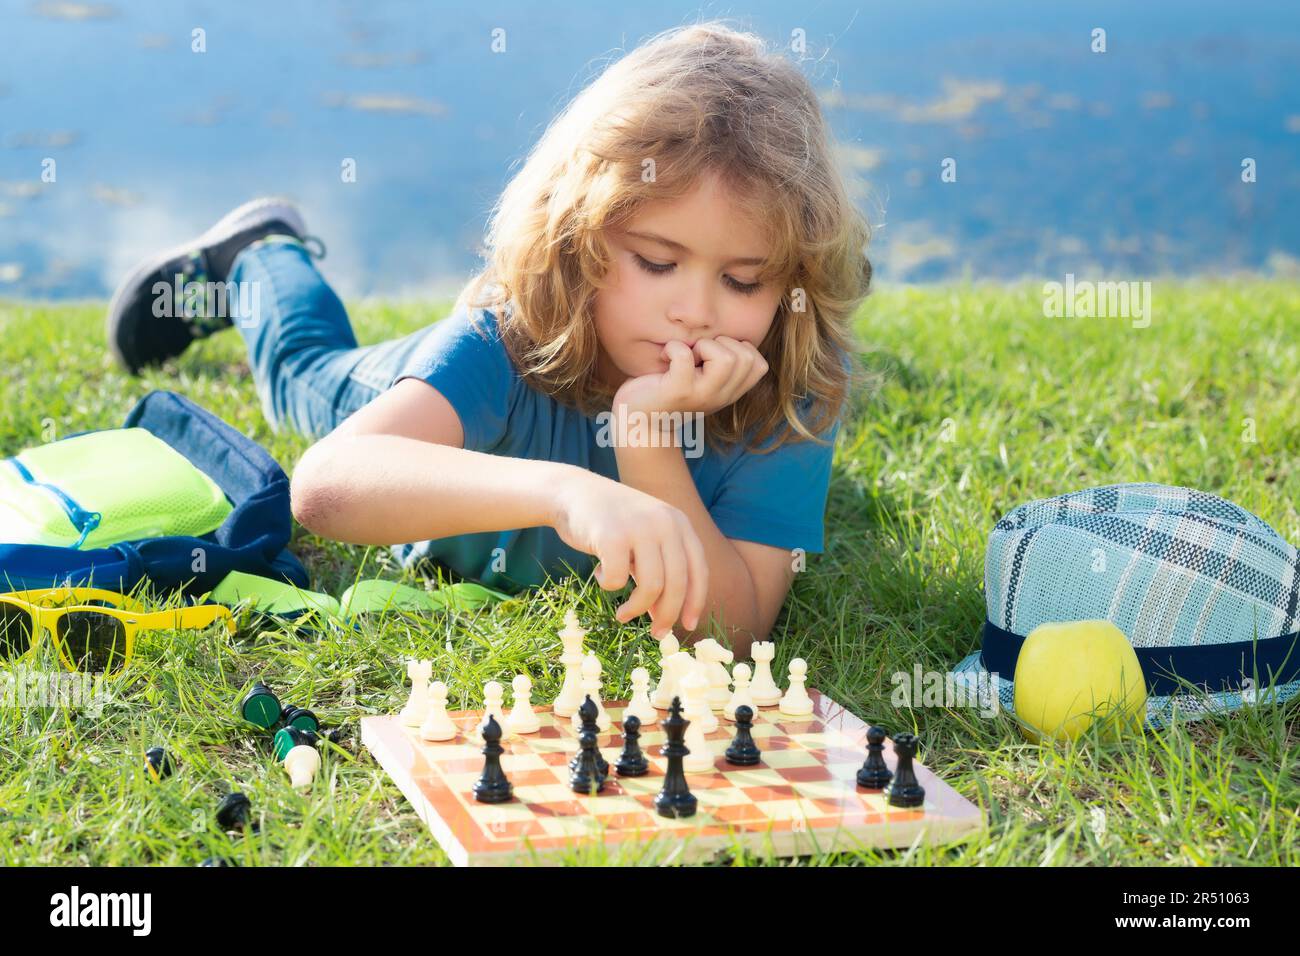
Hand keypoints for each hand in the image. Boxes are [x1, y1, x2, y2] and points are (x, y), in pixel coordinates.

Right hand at [549, 469, 708, 638]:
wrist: (571, 492)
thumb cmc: (610, 523)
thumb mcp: (644, 539)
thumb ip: (659, 569)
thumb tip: (665, 617)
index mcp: (678, 522)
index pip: (698, 570)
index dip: (695, 602)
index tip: (687, 626)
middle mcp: (665, 522)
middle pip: (677, 583)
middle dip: (667, 615)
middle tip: (657, 634)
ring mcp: (639, 527)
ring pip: (651, 586)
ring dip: (637, 609)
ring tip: (623, 615)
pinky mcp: (612, 535)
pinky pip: (618, 580)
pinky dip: (609, 586)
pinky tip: (601, 573)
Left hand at [613, 336, 768, 417]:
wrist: (639, 421)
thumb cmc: (668, 391)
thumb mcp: (703, 379)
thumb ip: (720, 363)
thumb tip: (726, 331)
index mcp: (730, 392)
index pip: (760, 365)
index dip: (739, 348)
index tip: (714, 355)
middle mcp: (720, 397)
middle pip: (745, 357)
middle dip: (721, 344)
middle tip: (697, 354)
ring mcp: (701, 396)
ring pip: (726, 358)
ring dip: (703, 346)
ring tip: (685, 356)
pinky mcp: (677, 392)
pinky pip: (684, 356)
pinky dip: (673, 348)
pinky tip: (665, 357)